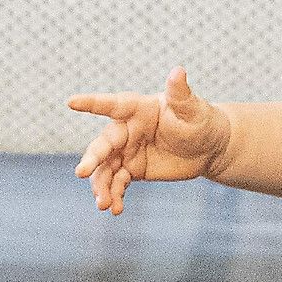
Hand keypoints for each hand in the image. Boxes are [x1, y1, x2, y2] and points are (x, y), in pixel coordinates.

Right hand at [67, 66, 230, 213]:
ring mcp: (126, 151)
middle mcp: (126, 129)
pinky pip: (117, 183)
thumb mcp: (193, 108)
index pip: (112, 104)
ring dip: (101, 186)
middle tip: (82, 173)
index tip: (72, 102)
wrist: (209, 148)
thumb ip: (180, 93)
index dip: (93, 103)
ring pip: (105, 168)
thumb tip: (178, 71)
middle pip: (103, 144)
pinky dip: (114, 196)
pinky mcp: (133, 169)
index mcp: (137, 109)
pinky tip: (116, 209)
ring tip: (103, 204)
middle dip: (92, 159)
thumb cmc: (200, 121)